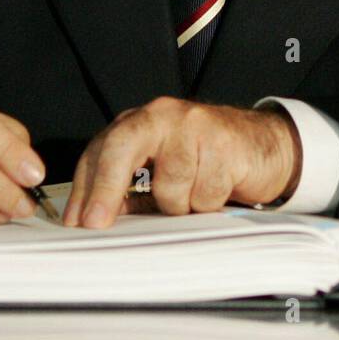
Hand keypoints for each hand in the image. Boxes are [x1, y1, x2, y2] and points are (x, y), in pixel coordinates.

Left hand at [63, 98, 301, 227]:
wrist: (263, 143)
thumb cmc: (207, 157)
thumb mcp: (161, 169)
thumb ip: (129, 189)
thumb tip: (94, 217)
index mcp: (141, 122)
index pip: (100, 150)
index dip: (84, 188)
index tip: (76, 222)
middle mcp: (162, 115)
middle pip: (121, 147)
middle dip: (106, 189)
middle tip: (96, 224)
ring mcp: (193, 125)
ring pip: (169, 187)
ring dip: (181, 205)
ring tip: (195, 193)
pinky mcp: (223, 143)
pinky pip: (204, 195)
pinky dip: (208, 203)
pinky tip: (218, 187)